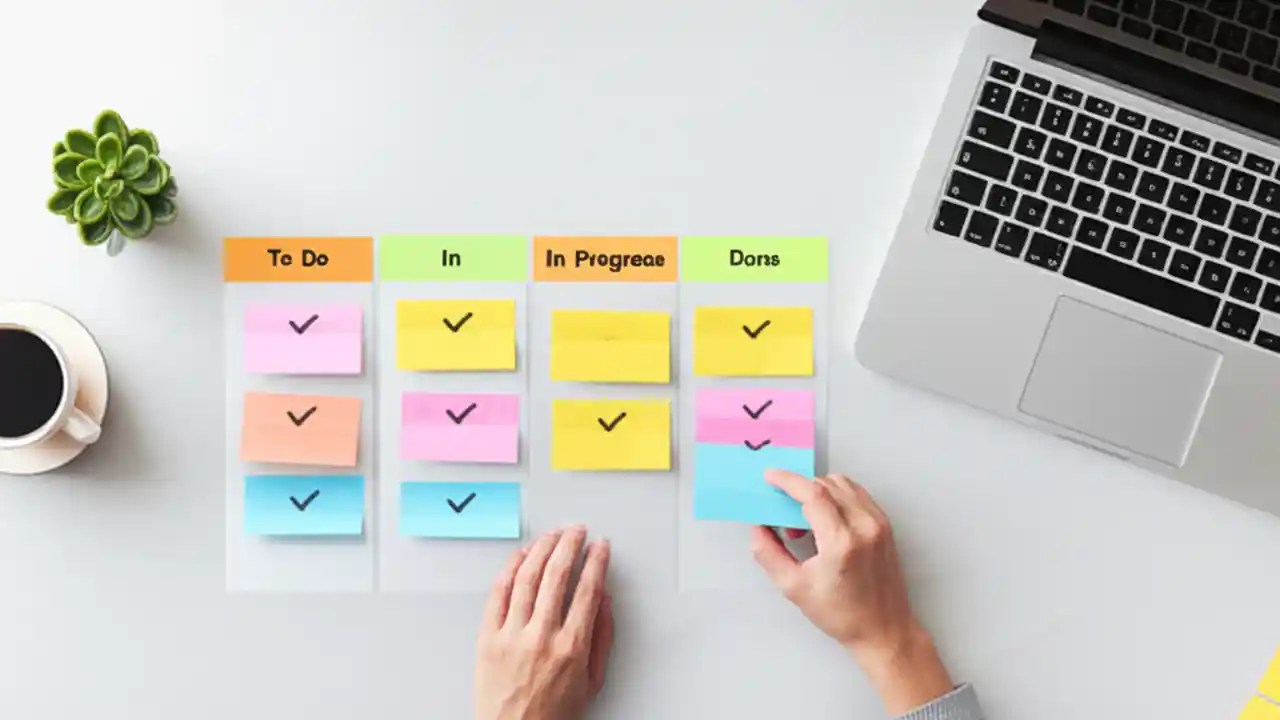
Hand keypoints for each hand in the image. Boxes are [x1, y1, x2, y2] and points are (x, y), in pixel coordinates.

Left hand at [475, 527, 613, 719]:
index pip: (587, 589)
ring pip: (527, 577)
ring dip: (542, 549)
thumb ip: (601, 638)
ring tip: (552, 536)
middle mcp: (541, 637)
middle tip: (577, 532)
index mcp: (571, 648)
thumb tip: (604, 602)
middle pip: (557, 575)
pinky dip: (510, 568)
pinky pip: (498, 593)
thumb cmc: (551, 715)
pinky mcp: (488, 638)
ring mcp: (511, 636)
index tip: (601, 547)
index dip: (596, 562)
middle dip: (570, 545)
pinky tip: (521, 555)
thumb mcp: (591, 682)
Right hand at [751, 471, 953, 715]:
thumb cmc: (842, 614)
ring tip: (806, 522)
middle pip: (826, 485)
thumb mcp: (794, 588)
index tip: (771, 477)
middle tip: (785, 515)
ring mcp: (878, 524)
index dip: (788, 481)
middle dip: (800, 491)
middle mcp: (864, 526)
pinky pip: (857, 495)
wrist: (883, 629)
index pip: (813, 494)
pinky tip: (826, 520)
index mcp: (841, 542)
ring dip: (819, 492)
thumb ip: (769, 553)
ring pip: (843, 485)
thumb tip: (758, 528)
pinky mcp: (885, 525)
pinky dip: (837, 497)